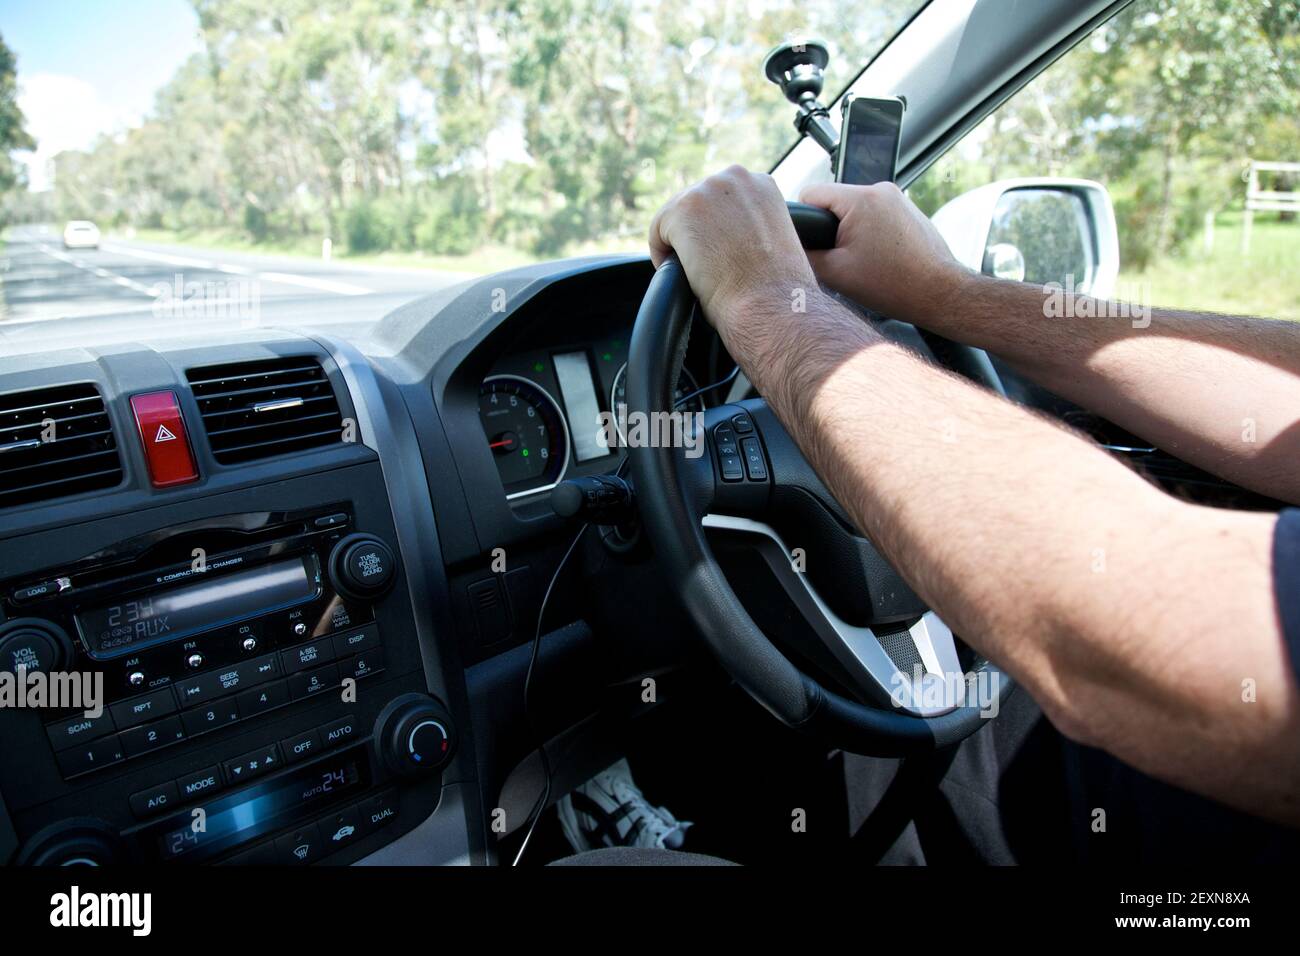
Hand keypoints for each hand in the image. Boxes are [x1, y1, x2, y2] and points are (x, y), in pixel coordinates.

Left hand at [649, 166, 815, 336]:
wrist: (766, 303)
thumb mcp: (773, 241)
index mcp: (761, 184)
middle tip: (703, 265)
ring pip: (676, 214)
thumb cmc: (773, 288)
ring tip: (692, 271)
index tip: (717, 252)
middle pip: (697, 202)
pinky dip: (662, 253)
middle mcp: (735, 177)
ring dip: (680, 243)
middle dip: (697, 233)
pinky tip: (681, 273)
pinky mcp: (683, 208)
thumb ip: (752, 224)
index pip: (722, 199)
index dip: (716, 228)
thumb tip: (729, 234)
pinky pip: (658, 229)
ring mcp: (708, 190)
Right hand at [799, 181, 967, 324]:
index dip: (803, 221)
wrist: (940, 292)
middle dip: (831, 229)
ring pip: (854, 209)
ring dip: (851, 232)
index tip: (812, 244)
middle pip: (833, 201)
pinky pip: (875, 215)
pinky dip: (870, 233)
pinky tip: (879, 257)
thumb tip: (792, 245)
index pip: (810, 193)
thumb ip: (806, 254)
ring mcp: (897, 197)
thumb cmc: (894, 285)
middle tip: (841, 259)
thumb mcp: (836, 273)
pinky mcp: (907, 209)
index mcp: (861, 199)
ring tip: (863, 260)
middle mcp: (881, 189)